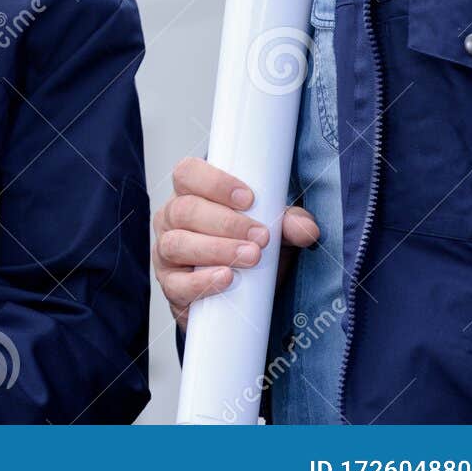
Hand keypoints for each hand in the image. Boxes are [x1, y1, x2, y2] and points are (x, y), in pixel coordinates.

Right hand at [152, 157, 319, 328]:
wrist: (239, 297)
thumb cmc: (247, 248)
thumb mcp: (272, 230)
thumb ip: (289, 224)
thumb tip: (306, 228)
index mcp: (190, 193)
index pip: (187, 173)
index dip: (214, 182)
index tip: (248, 198)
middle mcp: (171, 218)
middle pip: (184, 210)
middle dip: (226, 223)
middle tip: (261, 237)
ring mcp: (165, 252)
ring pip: (177, 243)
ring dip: (217, 249)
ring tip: (251, 257)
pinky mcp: (170, 285)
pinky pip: (176, 283)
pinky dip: (202, 281)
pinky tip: (226, 278)